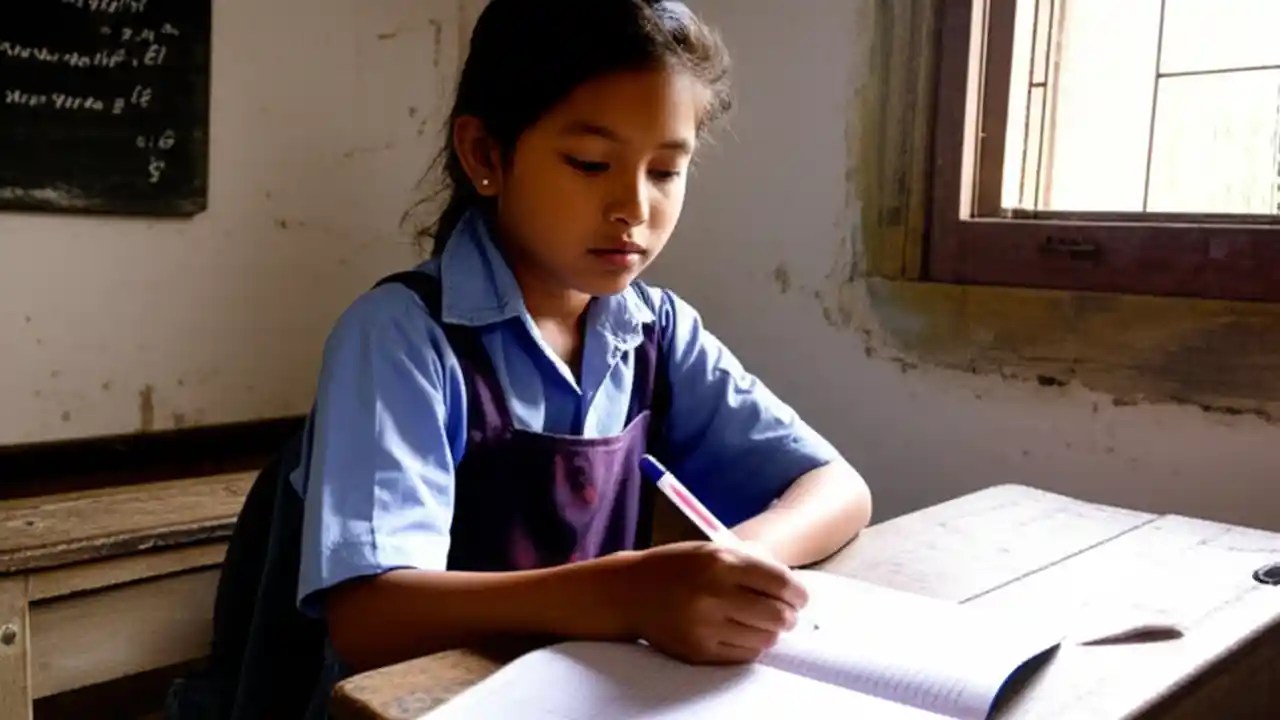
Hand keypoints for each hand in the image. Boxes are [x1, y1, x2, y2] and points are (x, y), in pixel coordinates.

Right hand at [614, 541, 808, 664]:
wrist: (628, 592)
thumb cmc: (675, 567)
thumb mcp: (710, 550)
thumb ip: (749, 565)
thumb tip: (792, 588)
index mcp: (721, 561)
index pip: (781, 583)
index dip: (798, 593)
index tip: (799, 598)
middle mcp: (715, 593)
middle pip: (778, 615)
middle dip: (789, 616)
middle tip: (786, 614)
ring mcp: (706, 625)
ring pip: (765, 638)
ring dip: (771, 632)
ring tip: (762, 624)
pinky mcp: (698, 650)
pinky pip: (744, 655)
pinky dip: (752, 646)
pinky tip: (743, 633)